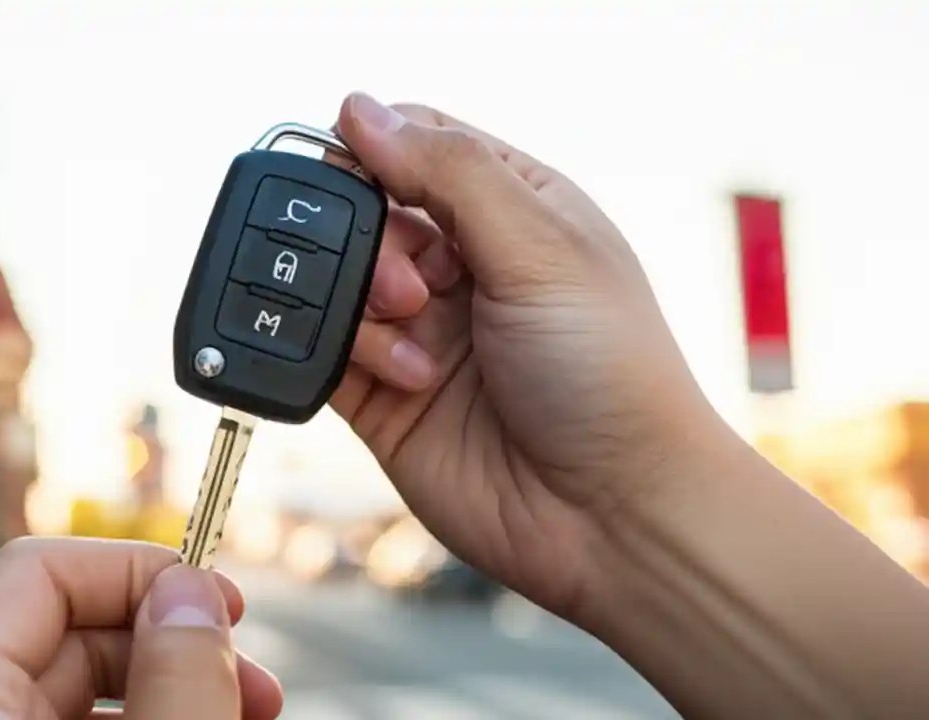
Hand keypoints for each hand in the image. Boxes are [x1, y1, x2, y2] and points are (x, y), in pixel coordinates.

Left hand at [0, 538, 282, 718]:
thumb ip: (169, 683)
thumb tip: (192, 597)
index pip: (38, 568)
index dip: (139, 569)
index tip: (213, 600)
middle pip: (64, 626)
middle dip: (170, 639)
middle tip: (247, 675)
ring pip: (72, 686)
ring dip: (165, 684)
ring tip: (239, 708)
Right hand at [335, 93, 718, 620]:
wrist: (613, 515)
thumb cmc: (610, 375)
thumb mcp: (541, 247)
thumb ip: (449, 172)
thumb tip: (361, 109)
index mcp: (515, 212)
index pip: (422, 144)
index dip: (378, 148)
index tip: (354, 167)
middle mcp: (464, 267)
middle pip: (368, 212)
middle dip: (373, 239)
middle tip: (414, 284)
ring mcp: (422, 332)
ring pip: (339, 282)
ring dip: (363, 303)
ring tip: (416, 340)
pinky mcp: (386, 396)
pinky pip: (326, 352)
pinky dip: (345, 354)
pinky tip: (405, 379)